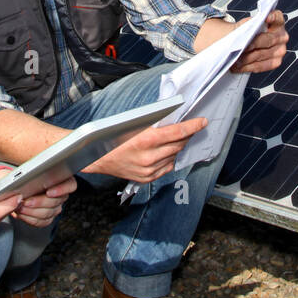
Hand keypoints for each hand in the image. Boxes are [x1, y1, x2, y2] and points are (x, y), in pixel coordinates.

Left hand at [12, 175, 77, 227]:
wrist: (20, 188)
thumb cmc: (26, 176)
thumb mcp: (29, 170)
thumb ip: (33, 172)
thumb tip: (31, 177)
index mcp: (62, 179)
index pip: (70, 185)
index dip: (61, 189)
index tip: (49, 192)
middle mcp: (60, 194)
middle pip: (56, 201)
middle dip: (39, 202)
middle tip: (26, 200)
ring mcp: (55, 207)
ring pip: (48, 213)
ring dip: (32, 211)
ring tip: (20, 206)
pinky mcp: (47, 217)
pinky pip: (42, 222)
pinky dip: (30, 218)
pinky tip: (22, 213)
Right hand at [83, 117, 207, 183]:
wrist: (96, 158)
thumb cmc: (111, 138)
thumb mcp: (132, 124)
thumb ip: (153, 123)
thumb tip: (172, 119)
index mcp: (146, 140)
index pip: (178, 132)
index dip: (193, 126)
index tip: (202, 122)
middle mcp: (149, 157)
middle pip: (178, 144)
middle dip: (186, 135)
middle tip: (190, 128)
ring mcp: (149, 170)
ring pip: (174, 156)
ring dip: (178, 146)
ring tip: (176, 139)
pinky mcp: (147, 178)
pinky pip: (167, 167)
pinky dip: (169, 158)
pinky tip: (166, 152)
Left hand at [230, 10, 288, 73]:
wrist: (245, 43)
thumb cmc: (247, 31)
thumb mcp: (246, 24)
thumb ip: (248, 26)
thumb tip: (243, 34)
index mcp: (277, 22)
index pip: (277, 18)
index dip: (273, 17)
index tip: (266, 17)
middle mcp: (282, 36)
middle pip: (267, 40)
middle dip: (252, 44)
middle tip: (239, 47)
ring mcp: (281, 50)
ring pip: (261, 54)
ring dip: (246, 58)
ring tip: (234, 58)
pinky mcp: (276, 62)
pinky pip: (260, 66)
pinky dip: (247, 67)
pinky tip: (237, 66)